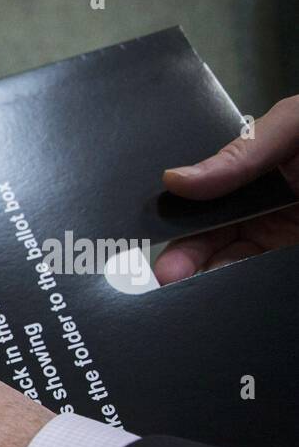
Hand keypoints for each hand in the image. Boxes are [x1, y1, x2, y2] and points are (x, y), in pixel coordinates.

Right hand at [155, 95, 298, 283]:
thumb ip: (243, 151)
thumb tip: (175, 179)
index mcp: (263, 174)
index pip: (209, 205)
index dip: (182, 226)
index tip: (162, 244)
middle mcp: (272, 213)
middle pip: (215, 245)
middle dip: (186, 262)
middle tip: (168, 278)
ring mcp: (287, 244)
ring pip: (235, 271)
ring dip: (208, 283)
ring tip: (189, 289)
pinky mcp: (295, 268)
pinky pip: (266, 286)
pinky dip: (242, 293)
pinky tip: (224, 295)